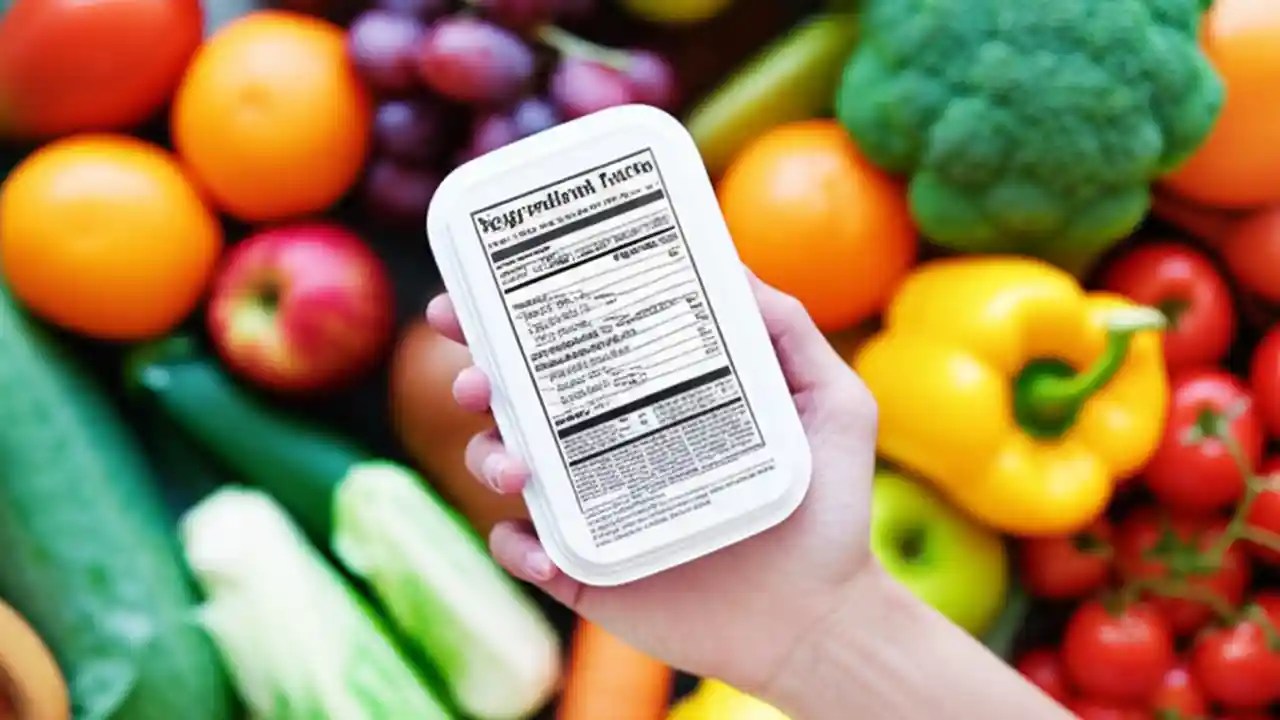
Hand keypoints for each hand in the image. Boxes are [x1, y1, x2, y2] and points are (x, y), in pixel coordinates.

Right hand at [425, 272, 878, 694]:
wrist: (822, 617)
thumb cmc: (829, 508)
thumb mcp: (828, 404)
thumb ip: (788, 331)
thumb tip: (730, 263)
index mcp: (647, 398)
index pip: (574, 345)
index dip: (514, 316)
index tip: (476, 289)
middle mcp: (607, 445)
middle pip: (517, 399)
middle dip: (476, 377)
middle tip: (476, 377)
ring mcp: (591, 508)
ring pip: (506, 467)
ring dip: (488, 456)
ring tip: (516, 467)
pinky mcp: (585, 570)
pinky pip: (524, 551)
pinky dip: (516, 546)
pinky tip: (542, 550)